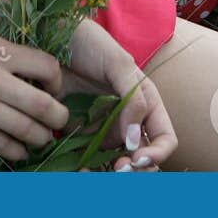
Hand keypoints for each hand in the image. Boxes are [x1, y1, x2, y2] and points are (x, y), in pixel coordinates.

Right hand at [0, 24, 69, 165]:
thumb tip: (20, 69)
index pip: (45, 65)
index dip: (57, 80)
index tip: (53, 88)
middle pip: (42, 105)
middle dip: (59, 118)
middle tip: (61, 122)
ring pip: (23, 130)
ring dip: (40, 138)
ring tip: (43, 138)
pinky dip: (15, 151)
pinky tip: (19, 151)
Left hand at [66, 19, 176, 170]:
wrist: (52, 39)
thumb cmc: (90, 44)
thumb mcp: (117, 63)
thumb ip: (133, 99)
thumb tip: (135, 139)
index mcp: (147, 105)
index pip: (164, 139)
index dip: (157, 153)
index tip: (137, 158)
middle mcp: (129, 123)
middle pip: (145, 161)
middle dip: (137, 172)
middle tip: (118, 169)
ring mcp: (105, 132)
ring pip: (117, 167)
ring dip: (111, 178)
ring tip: (93, 174)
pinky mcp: (80, 137)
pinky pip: (89, 163)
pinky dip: (87, 172)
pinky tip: (77, 171)